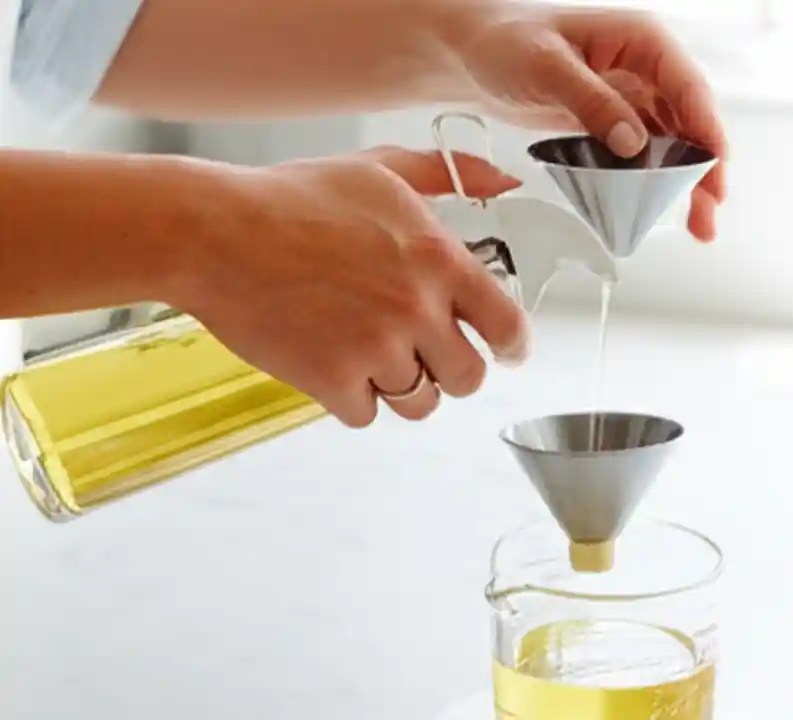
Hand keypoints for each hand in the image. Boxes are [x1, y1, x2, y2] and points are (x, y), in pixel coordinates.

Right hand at [179, 147, 527, 427]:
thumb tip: (503, 181)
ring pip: (419, 402)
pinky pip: (365, 414)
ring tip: (370, 354)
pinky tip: (331, 362)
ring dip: (401, 385)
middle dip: (450, 370)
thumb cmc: (290, 198)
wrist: (213, 232)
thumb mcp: (379, 171)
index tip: (506, 352)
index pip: (508, 326)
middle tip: (424, 354)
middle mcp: (416, 309)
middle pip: (468, 378)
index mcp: (439, 259)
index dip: (511, 346)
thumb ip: (449, 174)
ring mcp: (376, 349)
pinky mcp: (332, 381)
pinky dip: (350, 397)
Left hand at [455, 6, 727, 241]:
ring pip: (673, 143)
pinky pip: (645, 154)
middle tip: (710, 210)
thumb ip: (592, 102)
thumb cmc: (506, 42)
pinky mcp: (614, 122)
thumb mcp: (547, 67)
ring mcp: (632, 96)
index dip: (707, 130)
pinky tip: (656, 209)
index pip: (688, 87)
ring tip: (698, 224)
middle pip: (690, 121)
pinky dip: (653, 182)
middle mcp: (645, 67)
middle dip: (704, 167)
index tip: (714, 168)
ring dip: (685, 182)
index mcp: (641, 41)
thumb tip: (634, 144)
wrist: (473, 52)